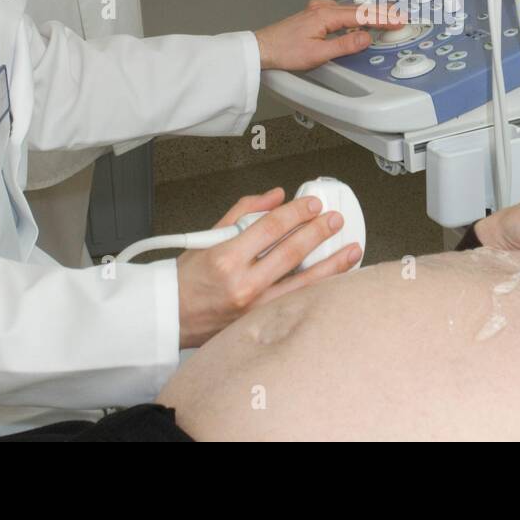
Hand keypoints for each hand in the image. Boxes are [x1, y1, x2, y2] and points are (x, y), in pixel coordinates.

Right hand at [174, 188, 361, 347]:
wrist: (169, 317)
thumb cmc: (185, 281)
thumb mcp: (206, 237)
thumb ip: (242, 213)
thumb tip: (275, 197)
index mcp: (225, 259)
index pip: (270, 228)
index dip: (296, 212)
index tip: (311, 203)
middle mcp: (242, 284)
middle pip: (291, 252)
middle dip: (318, 232)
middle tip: (334, 219)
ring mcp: (254, 307)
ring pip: (303, 282)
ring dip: (331, 263)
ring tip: (350, 248)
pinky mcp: (260, 322)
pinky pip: (297, 302)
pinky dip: (319, 289)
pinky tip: (335, 278)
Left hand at [254, 0, 402, 71]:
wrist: (262, 48)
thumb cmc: (285, 51)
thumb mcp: (318, 54)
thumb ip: (345, 45)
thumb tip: (366, 38)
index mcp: (326, 15)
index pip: (362, 16)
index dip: (382, 19)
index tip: (398, 21)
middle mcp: (322, 8)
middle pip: (358, 9)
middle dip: (381, 13)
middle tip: (400, 17)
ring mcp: (317, 9)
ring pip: (350, 9)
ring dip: (369, 12)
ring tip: (386, 16)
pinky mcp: (313, 14)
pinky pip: (340, 11)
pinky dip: (354, 13)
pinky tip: (358, 19)